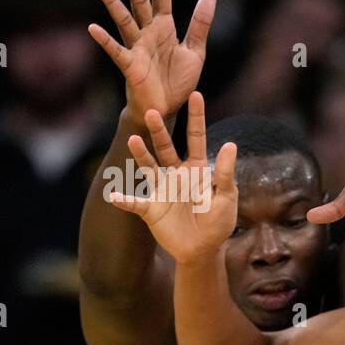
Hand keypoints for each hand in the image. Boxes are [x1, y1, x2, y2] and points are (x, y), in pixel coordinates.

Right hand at [88, 0, 214, 125]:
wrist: (168, 110)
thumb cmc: (178, 82)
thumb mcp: (196, 51)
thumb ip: (201, 24)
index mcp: (165, 27)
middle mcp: (149, 33)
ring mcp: (138, 47)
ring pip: (124, 20)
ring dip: (112, 2)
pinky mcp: (132, 66)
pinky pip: (117, 51)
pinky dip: (106, 40)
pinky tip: (93, 28)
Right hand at [108, 91, 236, 264]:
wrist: (202, 250)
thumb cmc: (217, 222)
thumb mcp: (226, 198)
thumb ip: (225, 174)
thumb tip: (230, 145)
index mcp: (197, 169)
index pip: (196, 138)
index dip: (197, 117)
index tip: (196, 94)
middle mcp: (176, 174)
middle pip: (166, 147)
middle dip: (158, 130)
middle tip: (151, 111)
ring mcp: (161, 189)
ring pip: (148, 167)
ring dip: (140, 154)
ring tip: (132, 140)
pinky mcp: (151, 208)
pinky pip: (134, 203)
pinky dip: (124, 200)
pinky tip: (113, 195)